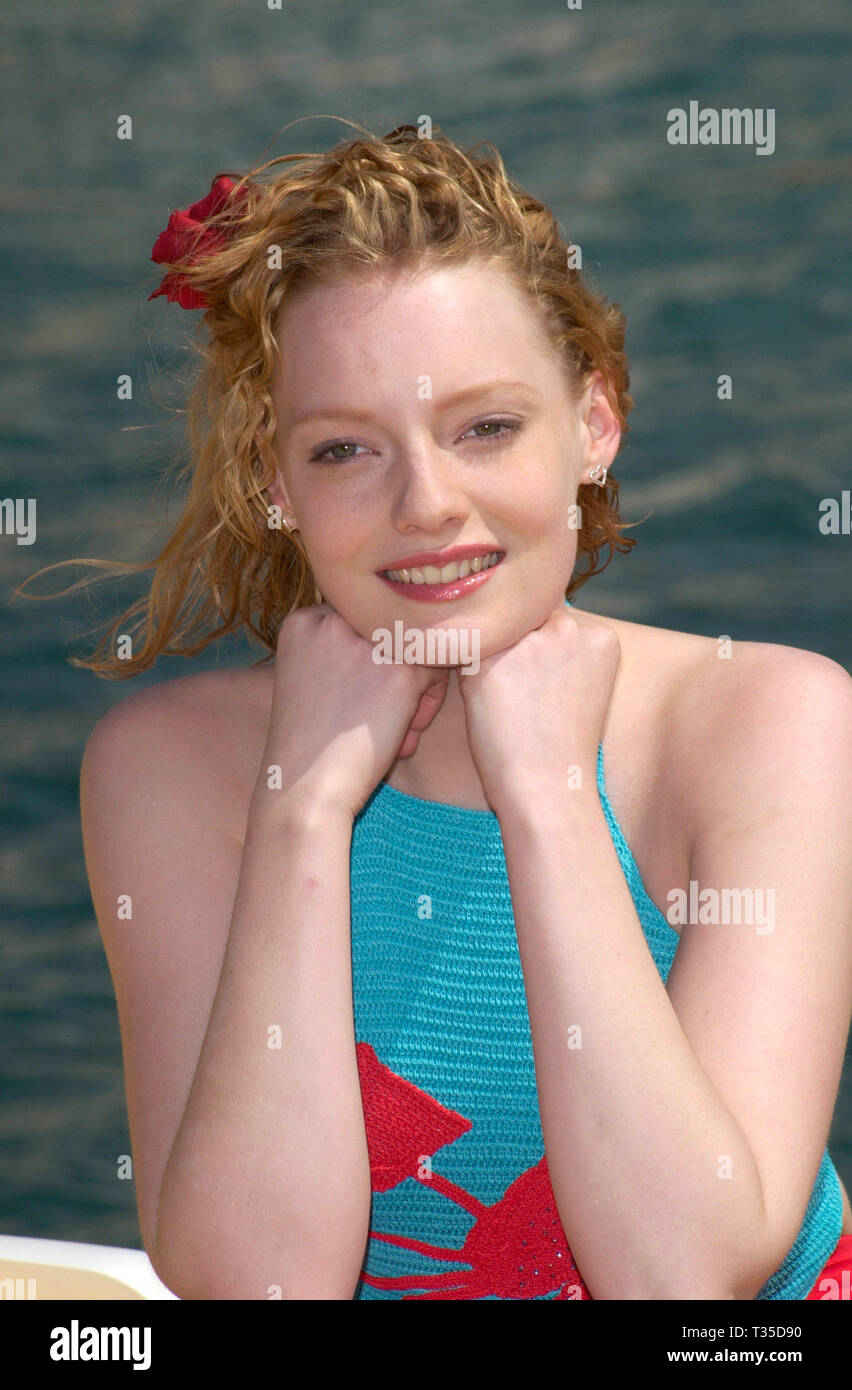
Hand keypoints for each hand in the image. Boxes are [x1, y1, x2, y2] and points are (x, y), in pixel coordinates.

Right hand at [261, 602, 450, 818]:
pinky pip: (436, 671)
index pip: (360, 620)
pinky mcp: (401, 669)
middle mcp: (333, 621)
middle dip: (396, 666)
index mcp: (304, 622)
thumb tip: (405, 636)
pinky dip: (428, 703)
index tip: (364, 693)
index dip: (372, 655)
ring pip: (416, 645)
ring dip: (417, 683)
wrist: (306, 788)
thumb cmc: (311, 746)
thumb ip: (342, 649)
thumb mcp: (311, 680)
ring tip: (400, 725)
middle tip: (386, 710)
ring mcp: (368, 642)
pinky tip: (406, 735)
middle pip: (389, 627)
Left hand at [456, 604, 620, 815]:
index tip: (542, 689)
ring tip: (511, 705)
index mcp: (599, 635)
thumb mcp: (581, 684)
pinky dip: (472, 679)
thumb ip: (563, 647)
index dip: (539, 654)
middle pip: (524, 622)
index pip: (553, 620)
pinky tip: (491, 706)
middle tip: (525, 699)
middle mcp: (568, 628)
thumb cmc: (563, 744)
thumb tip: (525, 622)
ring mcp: (529, 642)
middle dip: (517, 650)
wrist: (548, 788)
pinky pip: (468, 655)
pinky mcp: (489, 661)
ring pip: (496, 635)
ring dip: (492, 660)